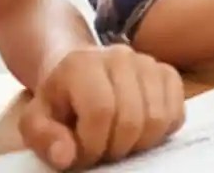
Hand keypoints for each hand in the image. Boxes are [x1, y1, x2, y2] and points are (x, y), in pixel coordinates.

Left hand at [18, 46, 184, 169]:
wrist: (80, 69)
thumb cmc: (59, 99)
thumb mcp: (36, 119)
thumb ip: (43, 137)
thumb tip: (66, 156)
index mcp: (82, 64)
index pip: (100, 112)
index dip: (93, 144)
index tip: (82, 154)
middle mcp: (121, 56)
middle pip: (132, 119)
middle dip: (116, 148)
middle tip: (102, 151)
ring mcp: (149, 63)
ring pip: (158, 118)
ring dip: (139, 143)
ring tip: (119, 141)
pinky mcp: (168, 73)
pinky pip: (177, 113)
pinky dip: (161, 132)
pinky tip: (139, 131)